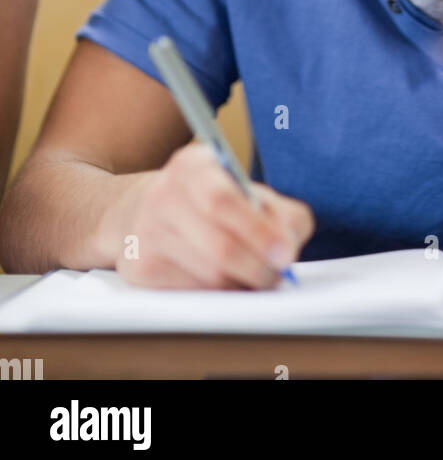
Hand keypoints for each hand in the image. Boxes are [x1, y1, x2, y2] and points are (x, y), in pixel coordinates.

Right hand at [101, 141, 314, 288]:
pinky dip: (219, 294)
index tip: (286, 253)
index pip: (223, 200)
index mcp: (191, 165)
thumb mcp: (240, 187)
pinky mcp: (139, 270)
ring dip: (242, 284)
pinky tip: (223, 279)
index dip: (259, 231)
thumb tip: (288, 248)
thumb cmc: (205, 200)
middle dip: (259, 268)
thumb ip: (276, 210)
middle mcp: (162, 195)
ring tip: (254, 276)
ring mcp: (146, 235)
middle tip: (278, 275)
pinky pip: (194, 294)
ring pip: (210, 277)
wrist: (138, 211)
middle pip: (219, 247)